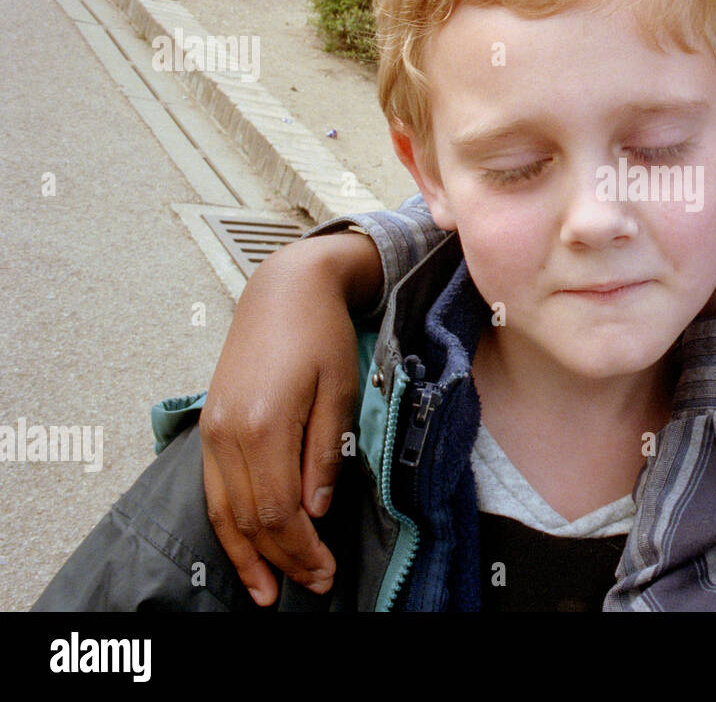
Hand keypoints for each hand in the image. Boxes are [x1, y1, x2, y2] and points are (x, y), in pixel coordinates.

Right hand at [200, 233, 381, 604]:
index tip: (326, 571)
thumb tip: (316, 511)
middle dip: (280, 560)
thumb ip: (325, 454)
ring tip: (266, 590)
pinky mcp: (209, 427)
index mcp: (264, 425)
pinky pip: (213, 490)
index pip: (278, 511)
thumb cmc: (321, 335)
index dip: (301, 550)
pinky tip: (244, 547)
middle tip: (311, 586)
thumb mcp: (341, 391)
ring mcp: (212, 430)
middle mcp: (227, 433)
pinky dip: (228, 526)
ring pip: (222, 511)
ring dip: (246, 555)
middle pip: (248, 519)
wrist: (284, 291)